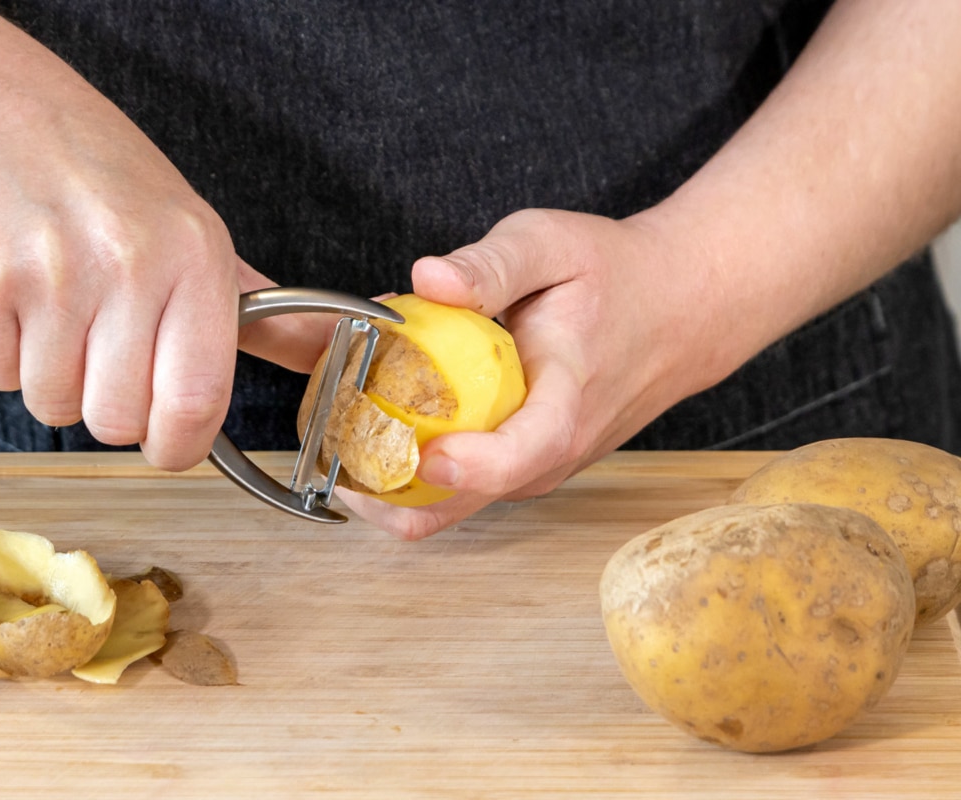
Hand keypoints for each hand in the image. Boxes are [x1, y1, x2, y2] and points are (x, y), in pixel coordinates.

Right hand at [0, 7, 249, 470]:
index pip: (198, 399)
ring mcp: (57, 272)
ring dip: (50, 376)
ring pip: (54, 406)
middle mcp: (133, 262)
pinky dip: (2, 352)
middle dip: (104, 405)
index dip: (178, 444)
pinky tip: (16, 294)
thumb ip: (260, 310)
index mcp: (196, 255)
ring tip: (54, 306)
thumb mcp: (192, 228)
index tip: (167, 442)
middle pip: (118, 421)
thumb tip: (331, 351)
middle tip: (98, 346)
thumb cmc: (94, 169)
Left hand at [333, 208, 715, 538]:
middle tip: (326, 442)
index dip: (463, 466)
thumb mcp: (551, 244)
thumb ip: (490, 264)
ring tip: (344, 422)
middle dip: (384, 487)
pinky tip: (387, 419)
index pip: (518, 456)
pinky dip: (415, 466)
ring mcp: (536, 471)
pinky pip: (460, 487)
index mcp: (565, 403)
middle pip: (460, 503)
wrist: (678, 309)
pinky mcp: (524, 471)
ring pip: (451, 502)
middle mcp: (549, 455)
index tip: (417, 450)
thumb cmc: (615, 276)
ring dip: (392, 477)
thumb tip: (427, 279)